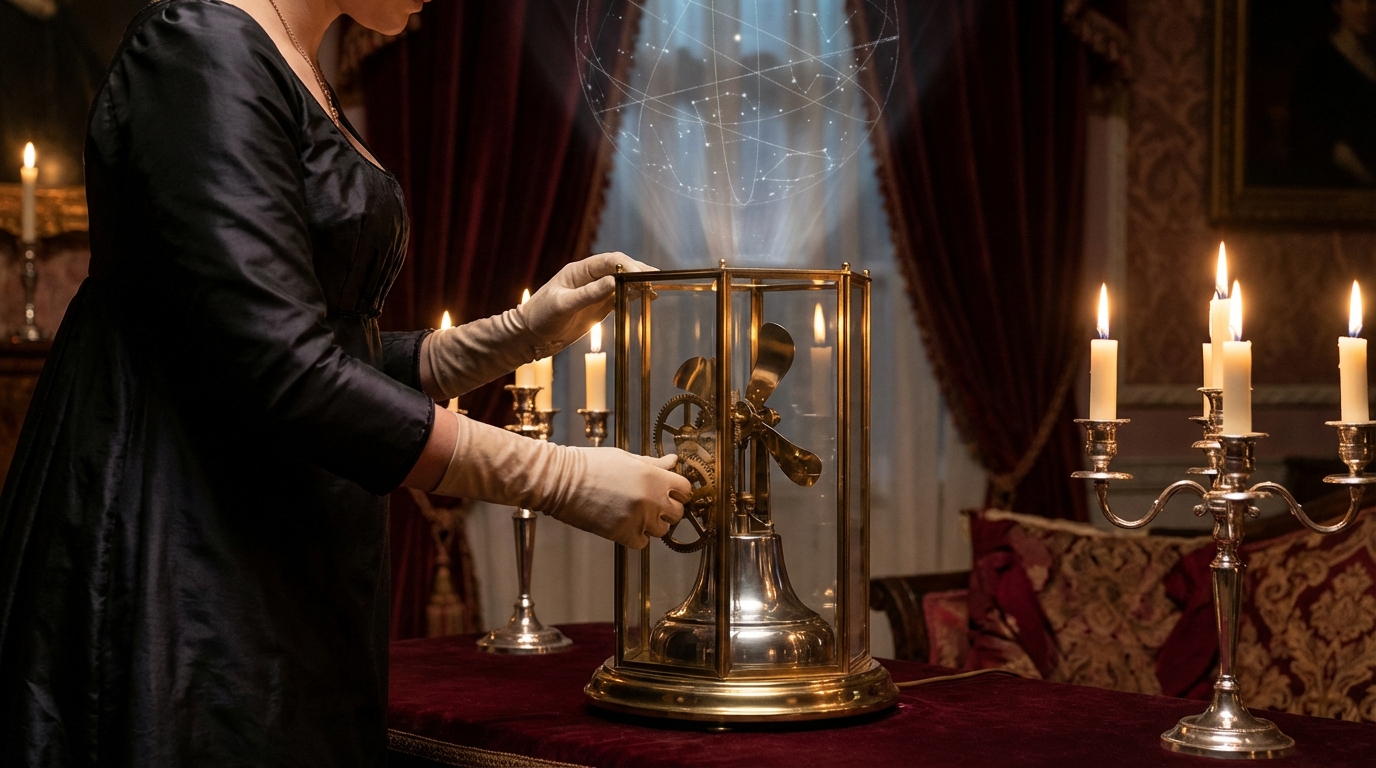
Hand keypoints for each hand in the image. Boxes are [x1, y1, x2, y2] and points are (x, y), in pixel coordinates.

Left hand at [518, 252, 654, 357]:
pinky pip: (619, 298)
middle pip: (619, 269)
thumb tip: (616, 281)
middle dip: (638, 273)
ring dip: (638, 285)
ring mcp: (594, 293)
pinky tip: (644, 299)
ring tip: (655, 290)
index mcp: (579, 271)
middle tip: (657, 280)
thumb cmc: (540, 317)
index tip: (642, 276)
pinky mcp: (597, 308)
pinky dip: (632, 297)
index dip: (628, 266)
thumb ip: (590, 293)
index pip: (609, 261)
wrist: (529, 336)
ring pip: (622, 283)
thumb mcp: (564, 305)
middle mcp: (589, 278)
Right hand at [549, 450, 689, 548]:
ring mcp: (638, 519)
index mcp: (653, 476)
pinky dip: (637, 537)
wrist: (560, 480)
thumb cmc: (590, 464)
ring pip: (661, 530)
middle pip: (677, 513)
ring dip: (652, 524)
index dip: (679, 491)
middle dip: (667, 509)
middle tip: (652, 503)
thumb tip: (673, 462)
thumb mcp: (625, 458)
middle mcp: (650, 499)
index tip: (671, 492)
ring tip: (635, 513)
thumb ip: (653, 464)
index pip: (685, 490)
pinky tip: (625, 524)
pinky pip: (642, 542)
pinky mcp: (622, 534)